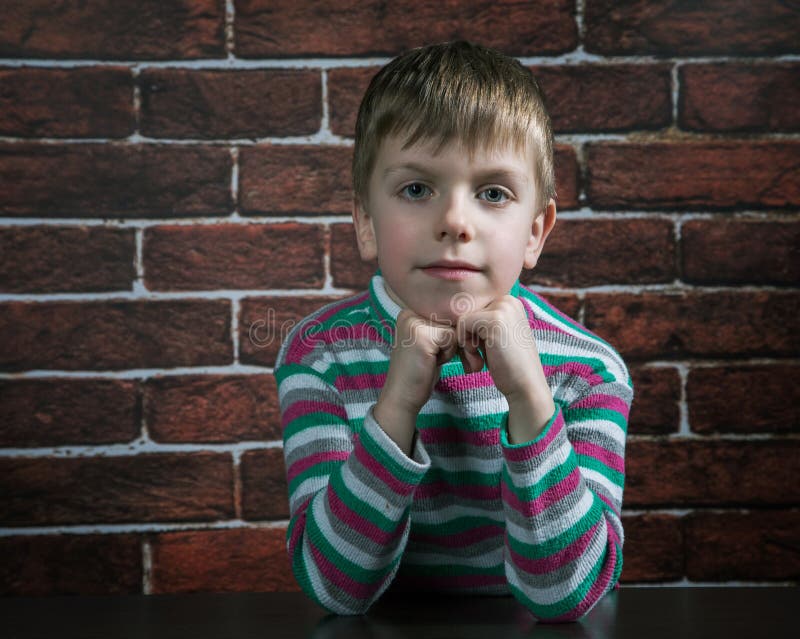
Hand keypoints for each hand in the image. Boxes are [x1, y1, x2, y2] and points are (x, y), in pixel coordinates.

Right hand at [374, 309, 458, 454]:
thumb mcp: (432, 346)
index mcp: (410, 313)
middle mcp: (409, 314)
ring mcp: (413, 324)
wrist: (402, 397)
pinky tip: (433, 362)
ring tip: (436, 361)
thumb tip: (472, 319)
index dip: (454, 334)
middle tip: (454, 359)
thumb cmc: (420, 374)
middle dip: (458, 341)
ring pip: (454, 329)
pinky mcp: (421, 336)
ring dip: (452, 349)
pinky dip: (449, 353)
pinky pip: (452, 338)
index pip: (446, 315)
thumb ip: (444, 330)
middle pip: (451, 320)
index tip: (453, 351)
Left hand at [456, 296, 554, 441]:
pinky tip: (479, 360)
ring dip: (466, 344)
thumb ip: (481, 323)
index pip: (473, 311)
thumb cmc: (507, 366)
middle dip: (467, 338)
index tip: (482, 352)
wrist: (526, 386)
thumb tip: (452, 313)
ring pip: (463, 319)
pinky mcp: (494, 320)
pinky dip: (465, 345)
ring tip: (479, 360)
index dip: (471, 333)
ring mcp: (503, 308)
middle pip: (467, 313)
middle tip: (479, 359)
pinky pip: (462, 324)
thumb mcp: (495, 338)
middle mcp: (508, 300)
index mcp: (509, 302)